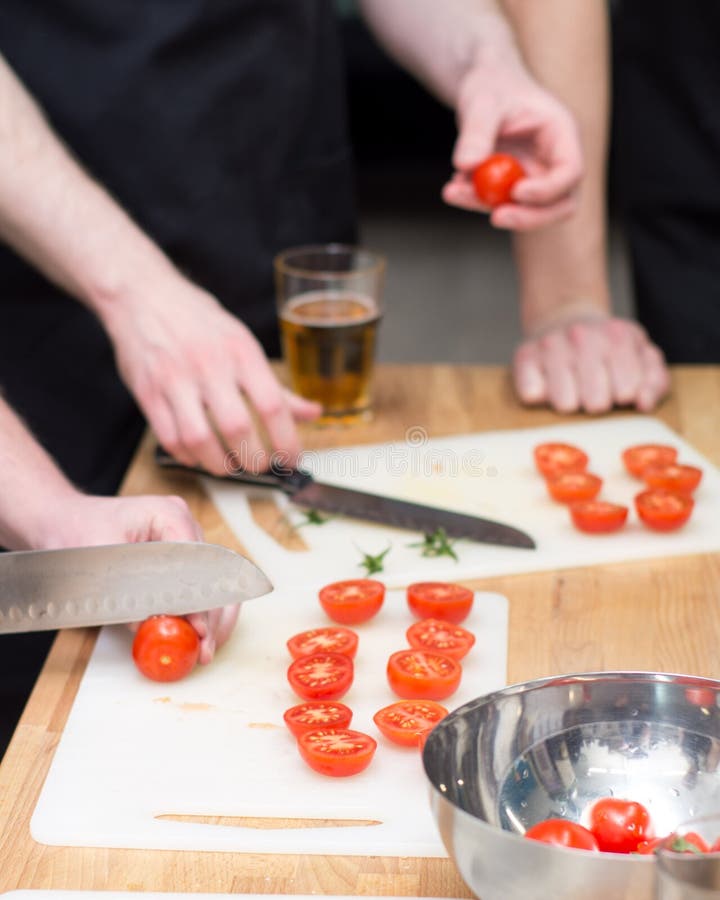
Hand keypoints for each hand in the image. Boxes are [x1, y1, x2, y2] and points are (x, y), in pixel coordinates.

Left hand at [41, 492, 239, 663]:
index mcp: (169, 515)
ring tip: (205, 649)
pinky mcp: (176, 560)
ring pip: (212, 583)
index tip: (199, 630)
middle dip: (212, 616)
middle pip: (213, 574)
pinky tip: (198, 636)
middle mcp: (183, 526)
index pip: (197, 562)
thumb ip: (125, 593)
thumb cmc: (75, 532)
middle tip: (205, 649)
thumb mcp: (97, 561)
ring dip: (211, 618)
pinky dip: (199, 613)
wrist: (61, 522)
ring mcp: (183, 542)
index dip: (200, 599)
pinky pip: (197, 587)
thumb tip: (148, 625)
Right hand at [104, 279, 320, 475]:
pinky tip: (199, 454)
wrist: (143, 295)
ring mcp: (174, 379)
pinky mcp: (148, 392)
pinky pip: (169, 438)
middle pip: (236, 427)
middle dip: (253, 459)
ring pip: (199, 439)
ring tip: (230, 465)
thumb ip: (276, 386)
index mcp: (240, 352)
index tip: (291, 458)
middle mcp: (208, 365)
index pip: (271, 405)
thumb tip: (313, 413)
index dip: (286, 440)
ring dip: (218, 464)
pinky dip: (187, 456)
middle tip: (259, 465)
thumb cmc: (200, 322)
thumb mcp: (244, 344)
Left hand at [442, 64, 582, 229]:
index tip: (516, 192)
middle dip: (529, 218)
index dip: (548, 189)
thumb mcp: (482, 100)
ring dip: (489, 207)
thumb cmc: (492, 85)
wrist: (484, 89)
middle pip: (560, 205)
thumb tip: (465, 166)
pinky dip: (475, 200)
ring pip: (525, 211)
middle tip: (495, 218)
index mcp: (561, 135)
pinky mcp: (512, 188)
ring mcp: (535, 178)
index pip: (570, 172)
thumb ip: (476, 131)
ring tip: (453, 190)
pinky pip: (499, 204)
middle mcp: (554, 162)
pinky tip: (454, 184)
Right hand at [512, 316, 670, 412]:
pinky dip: (540, 396)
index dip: (623, 397)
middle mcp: (582, 336)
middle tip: (592, 389)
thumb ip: (654, 381)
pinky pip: (532, 396)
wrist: (563, 316)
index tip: (617, 387)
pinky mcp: (523, 357)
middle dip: (596, 403)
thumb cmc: (605, 346)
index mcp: (617, 336)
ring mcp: (550, 345)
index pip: (627, 392)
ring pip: (564, 404)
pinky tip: (548, 382)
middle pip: (596, 403)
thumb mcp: (640, 354)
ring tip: (571, 387)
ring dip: (569, 402)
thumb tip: (642, 404)